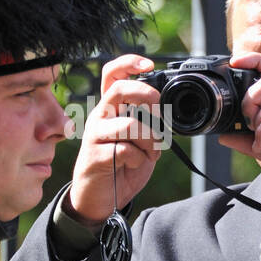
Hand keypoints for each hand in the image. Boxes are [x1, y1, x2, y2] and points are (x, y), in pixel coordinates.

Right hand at [63, 54, 163, 228]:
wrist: (99, 198)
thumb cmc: (120, 165)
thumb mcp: (138, 139)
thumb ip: (146, 121)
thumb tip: (165, 110)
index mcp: (111, 107)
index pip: (112, 74)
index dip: (129, 63)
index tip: (149, 64)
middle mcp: (100, 116)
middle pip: (120, 89)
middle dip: (148, 98)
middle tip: (158, 117)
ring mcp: (95, 135)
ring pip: (130, 125)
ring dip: (150, 141)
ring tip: (150, 153)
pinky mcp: (95, 156)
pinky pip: (127, 150)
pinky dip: (140, 159)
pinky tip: (136, 164)